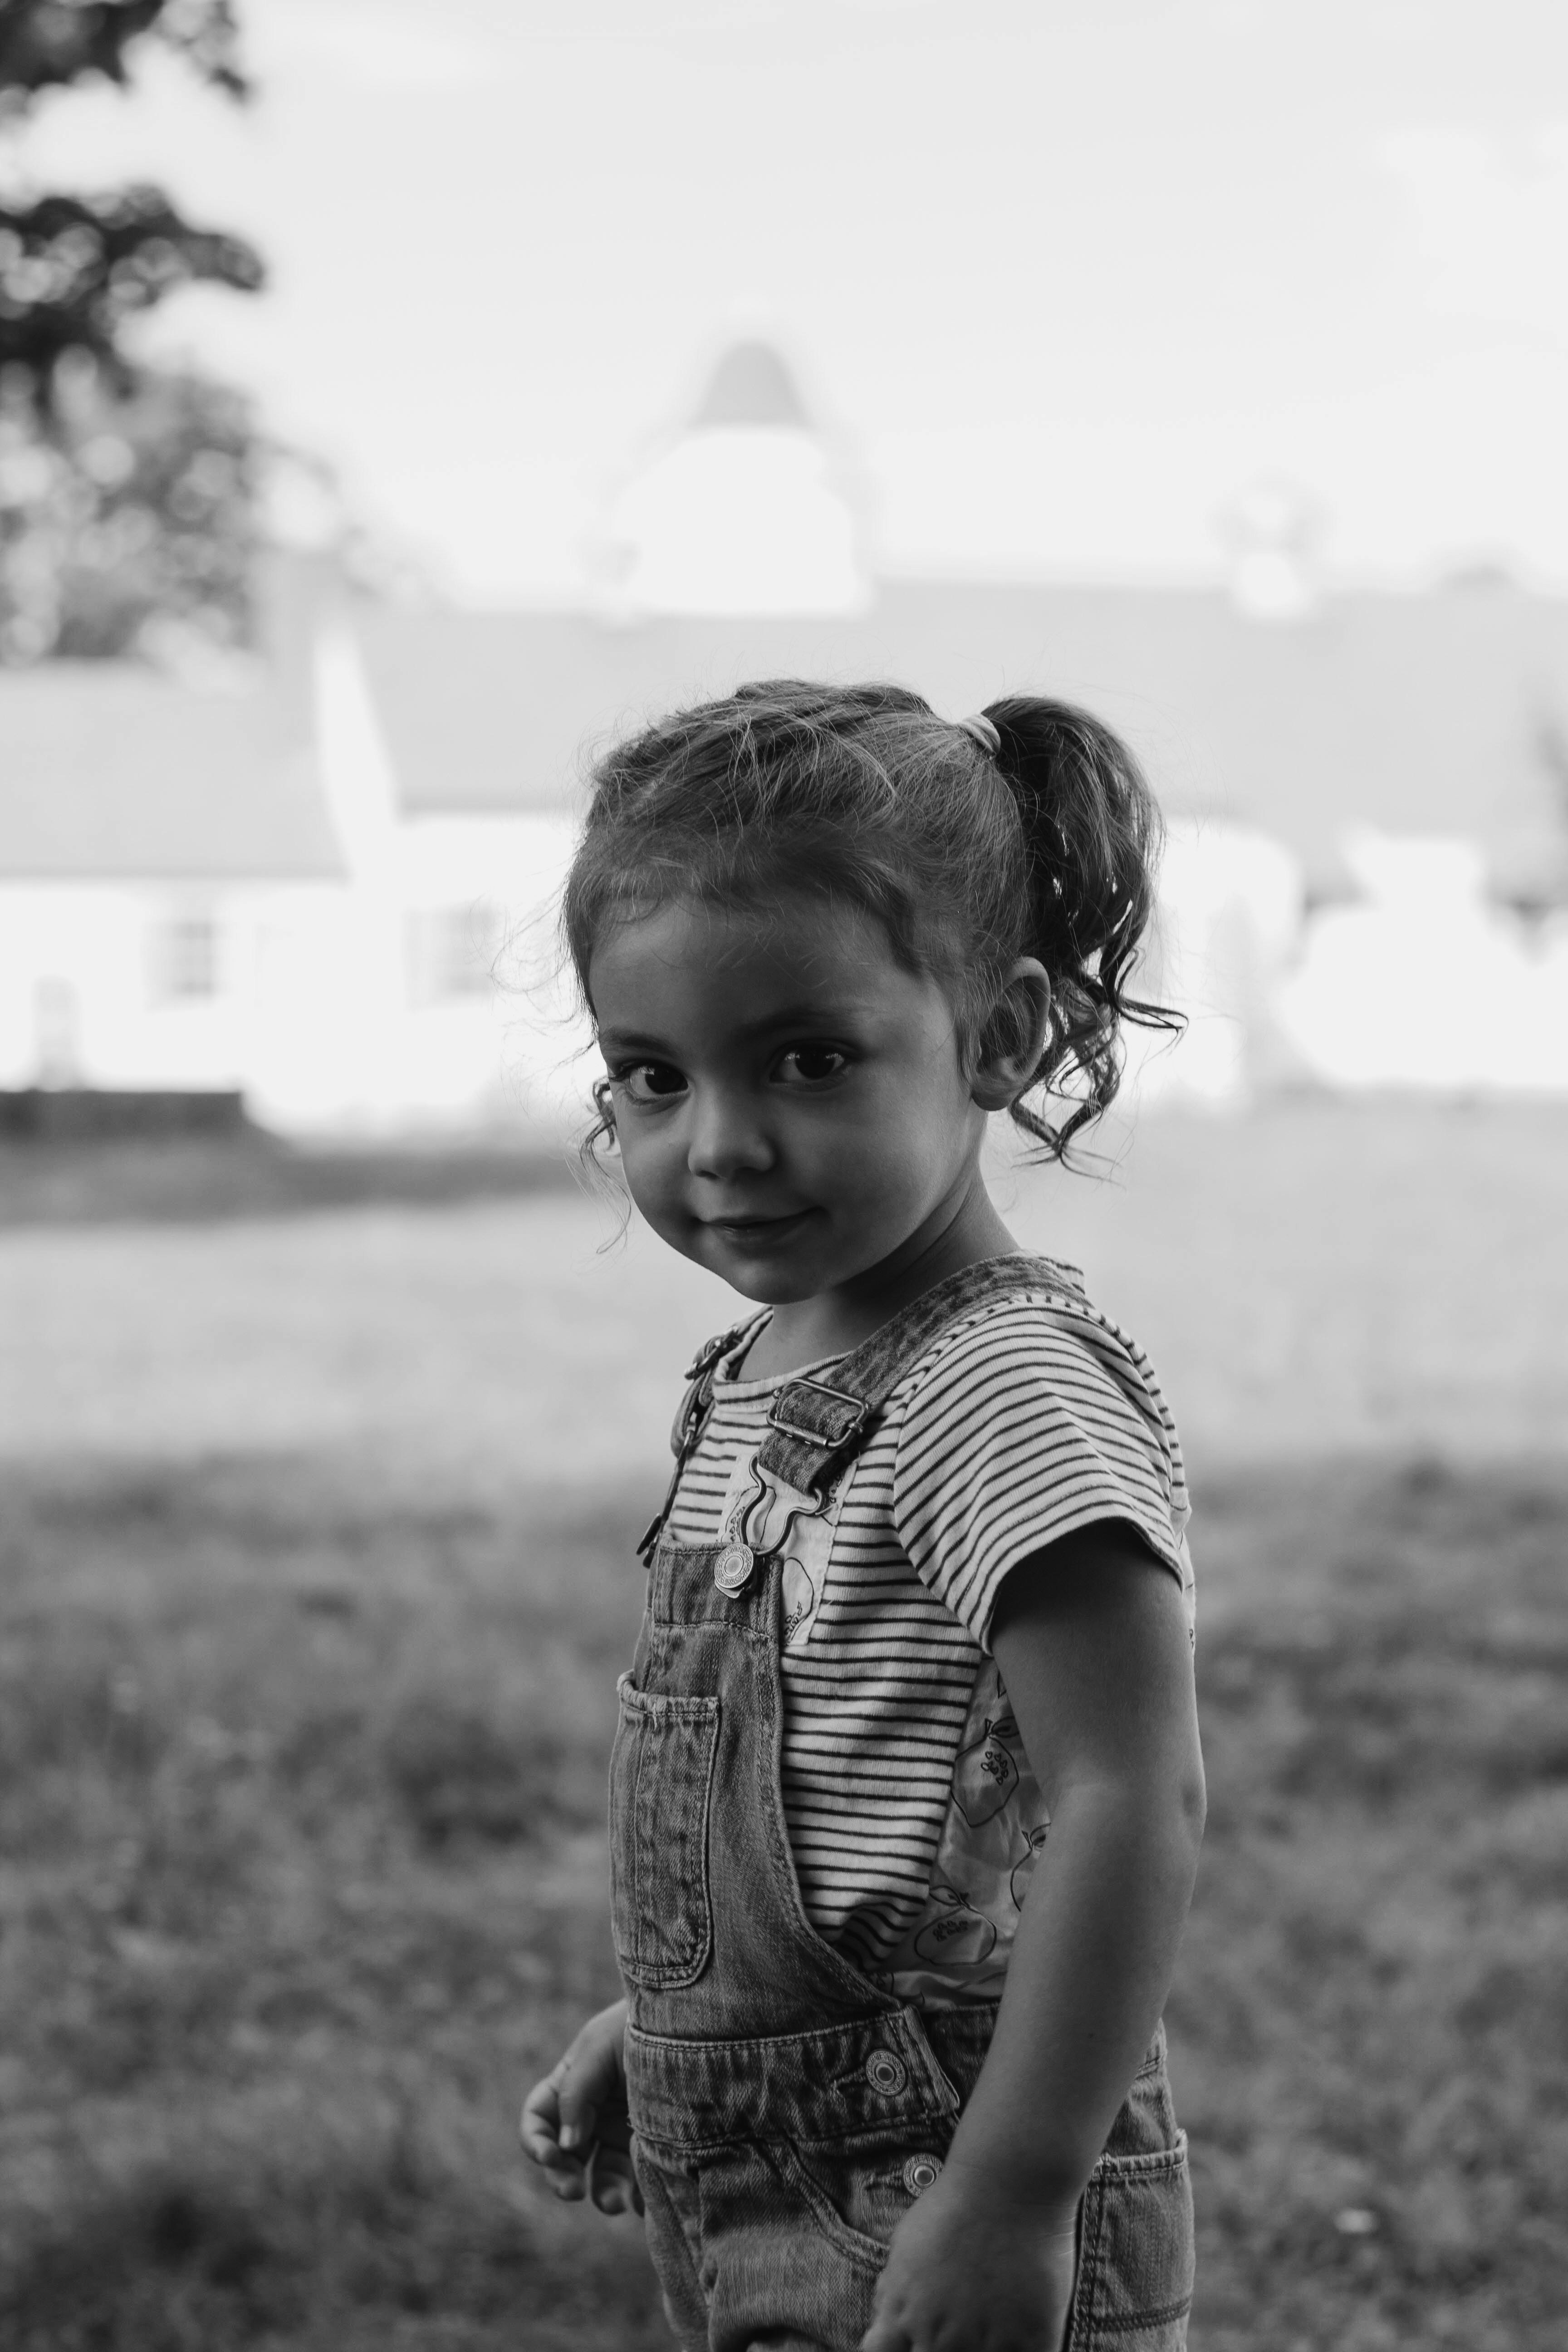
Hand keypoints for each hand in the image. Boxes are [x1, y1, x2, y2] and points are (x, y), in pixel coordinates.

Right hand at [519, 1999, 643, 2217]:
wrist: (699, 2021)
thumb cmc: (643, 2025)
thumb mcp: (602, 2047)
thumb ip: (577, 2093)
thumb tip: (566, 2146)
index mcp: (573, 2085)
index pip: (538, 2119)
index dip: (535, 2141)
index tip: (552, 2155)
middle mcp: (595, 2114)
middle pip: (564, 2158)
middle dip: (563, 2177)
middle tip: (574, 2190)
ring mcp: (625, 2134)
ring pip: (603, 2179)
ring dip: (603, 2195)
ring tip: (616, 2203)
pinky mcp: (657, 2149)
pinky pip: (643, 2184)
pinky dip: (642, 2198)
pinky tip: (648, 2199)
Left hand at [860, 2163, 1078, 2351]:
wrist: (1010, 2184)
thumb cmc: (955, 2205)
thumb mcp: (904, 2242)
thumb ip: (891, 2289)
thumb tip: (886, 2317)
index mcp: (902, 2314)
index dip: (896, 2349)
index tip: (912, 2339)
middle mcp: (937, 2338)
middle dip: (937, 2350)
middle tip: (956, 2329)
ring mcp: (982, 2345)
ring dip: (978, 2351)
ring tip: (987, 2326)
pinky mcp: (1028, 2343)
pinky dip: (1017, 2350)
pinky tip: (1017, 2332)